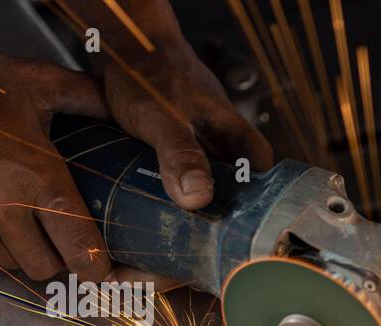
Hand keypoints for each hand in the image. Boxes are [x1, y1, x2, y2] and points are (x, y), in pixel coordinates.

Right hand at [0, 47, 112, 280]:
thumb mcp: (33, 81)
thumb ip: (86, 96)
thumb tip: (126, 105)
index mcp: (39, 177)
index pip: (82, 250)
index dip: (98, 267)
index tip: (104, 266)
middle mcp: (5, 206)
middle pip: (48, 268)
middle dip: (60, 258)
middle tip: (63, 238)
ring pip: (14, 265)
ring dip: (25, 252)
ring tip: (26, 220)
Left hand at [102, 38, 272, 210]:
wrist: (118, 42)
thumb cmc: (144, 72)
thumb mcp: (161, 118)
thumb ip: (180, 155)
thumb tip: (199, 197)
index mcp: (227, 123)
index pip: (259, 158)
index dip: (261, 185)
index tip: (249, 214)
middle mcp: (216, 127)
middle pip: (236, 168)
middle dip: (228, 196)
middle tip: (215, 227)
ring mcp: (194, 128)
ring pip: (208, 165)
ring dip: (200, 188)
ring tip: (190, 219)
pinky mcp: (172, 130)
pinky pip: (185, 160)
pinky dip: (179, 177)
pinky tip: (165, 193)